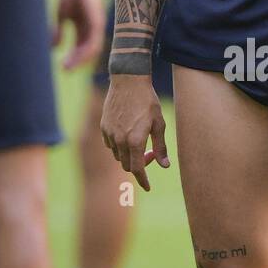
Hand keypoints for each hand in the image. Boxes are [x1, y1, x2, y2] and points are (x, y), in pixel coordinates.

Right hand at [53, 0, 103, 69]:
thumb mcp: (62, 15)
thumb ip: (58, 30)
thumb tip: (53, 47)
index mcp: (84, 28)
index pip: (80, 47)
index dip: (72, 58)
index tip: (62, 67)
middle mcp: (93, 29)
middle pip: (87, 51)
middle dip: (76, 62)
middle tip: (65, 70)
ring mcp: (97, 26)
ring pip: (91, 48)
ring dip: (80, 59)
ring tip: (68, 66)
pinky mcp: (98, 22)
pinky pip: (93, 40)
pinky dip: (85, 49)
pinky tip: (76, 55)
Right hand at [100, 74, 169, 191]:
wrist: (128, 81)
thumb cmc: (148, 101)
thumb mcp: (159, 123)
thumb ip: (160, 147)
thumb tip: (165, 165)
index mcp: (135, 141)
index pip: (137, 169)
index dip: (143, 180)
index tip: (147, 187)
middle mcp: (120, 140)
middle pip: (127, 165)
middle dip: (138, 165)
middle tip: (150, 153)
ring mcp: (109, 134)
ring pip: (118, 155)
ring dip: (128, 155)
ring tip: (139, 139)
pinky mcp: (103, 127)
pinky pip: (110, 144)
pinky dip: (118, 146)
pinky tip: (126, 133)